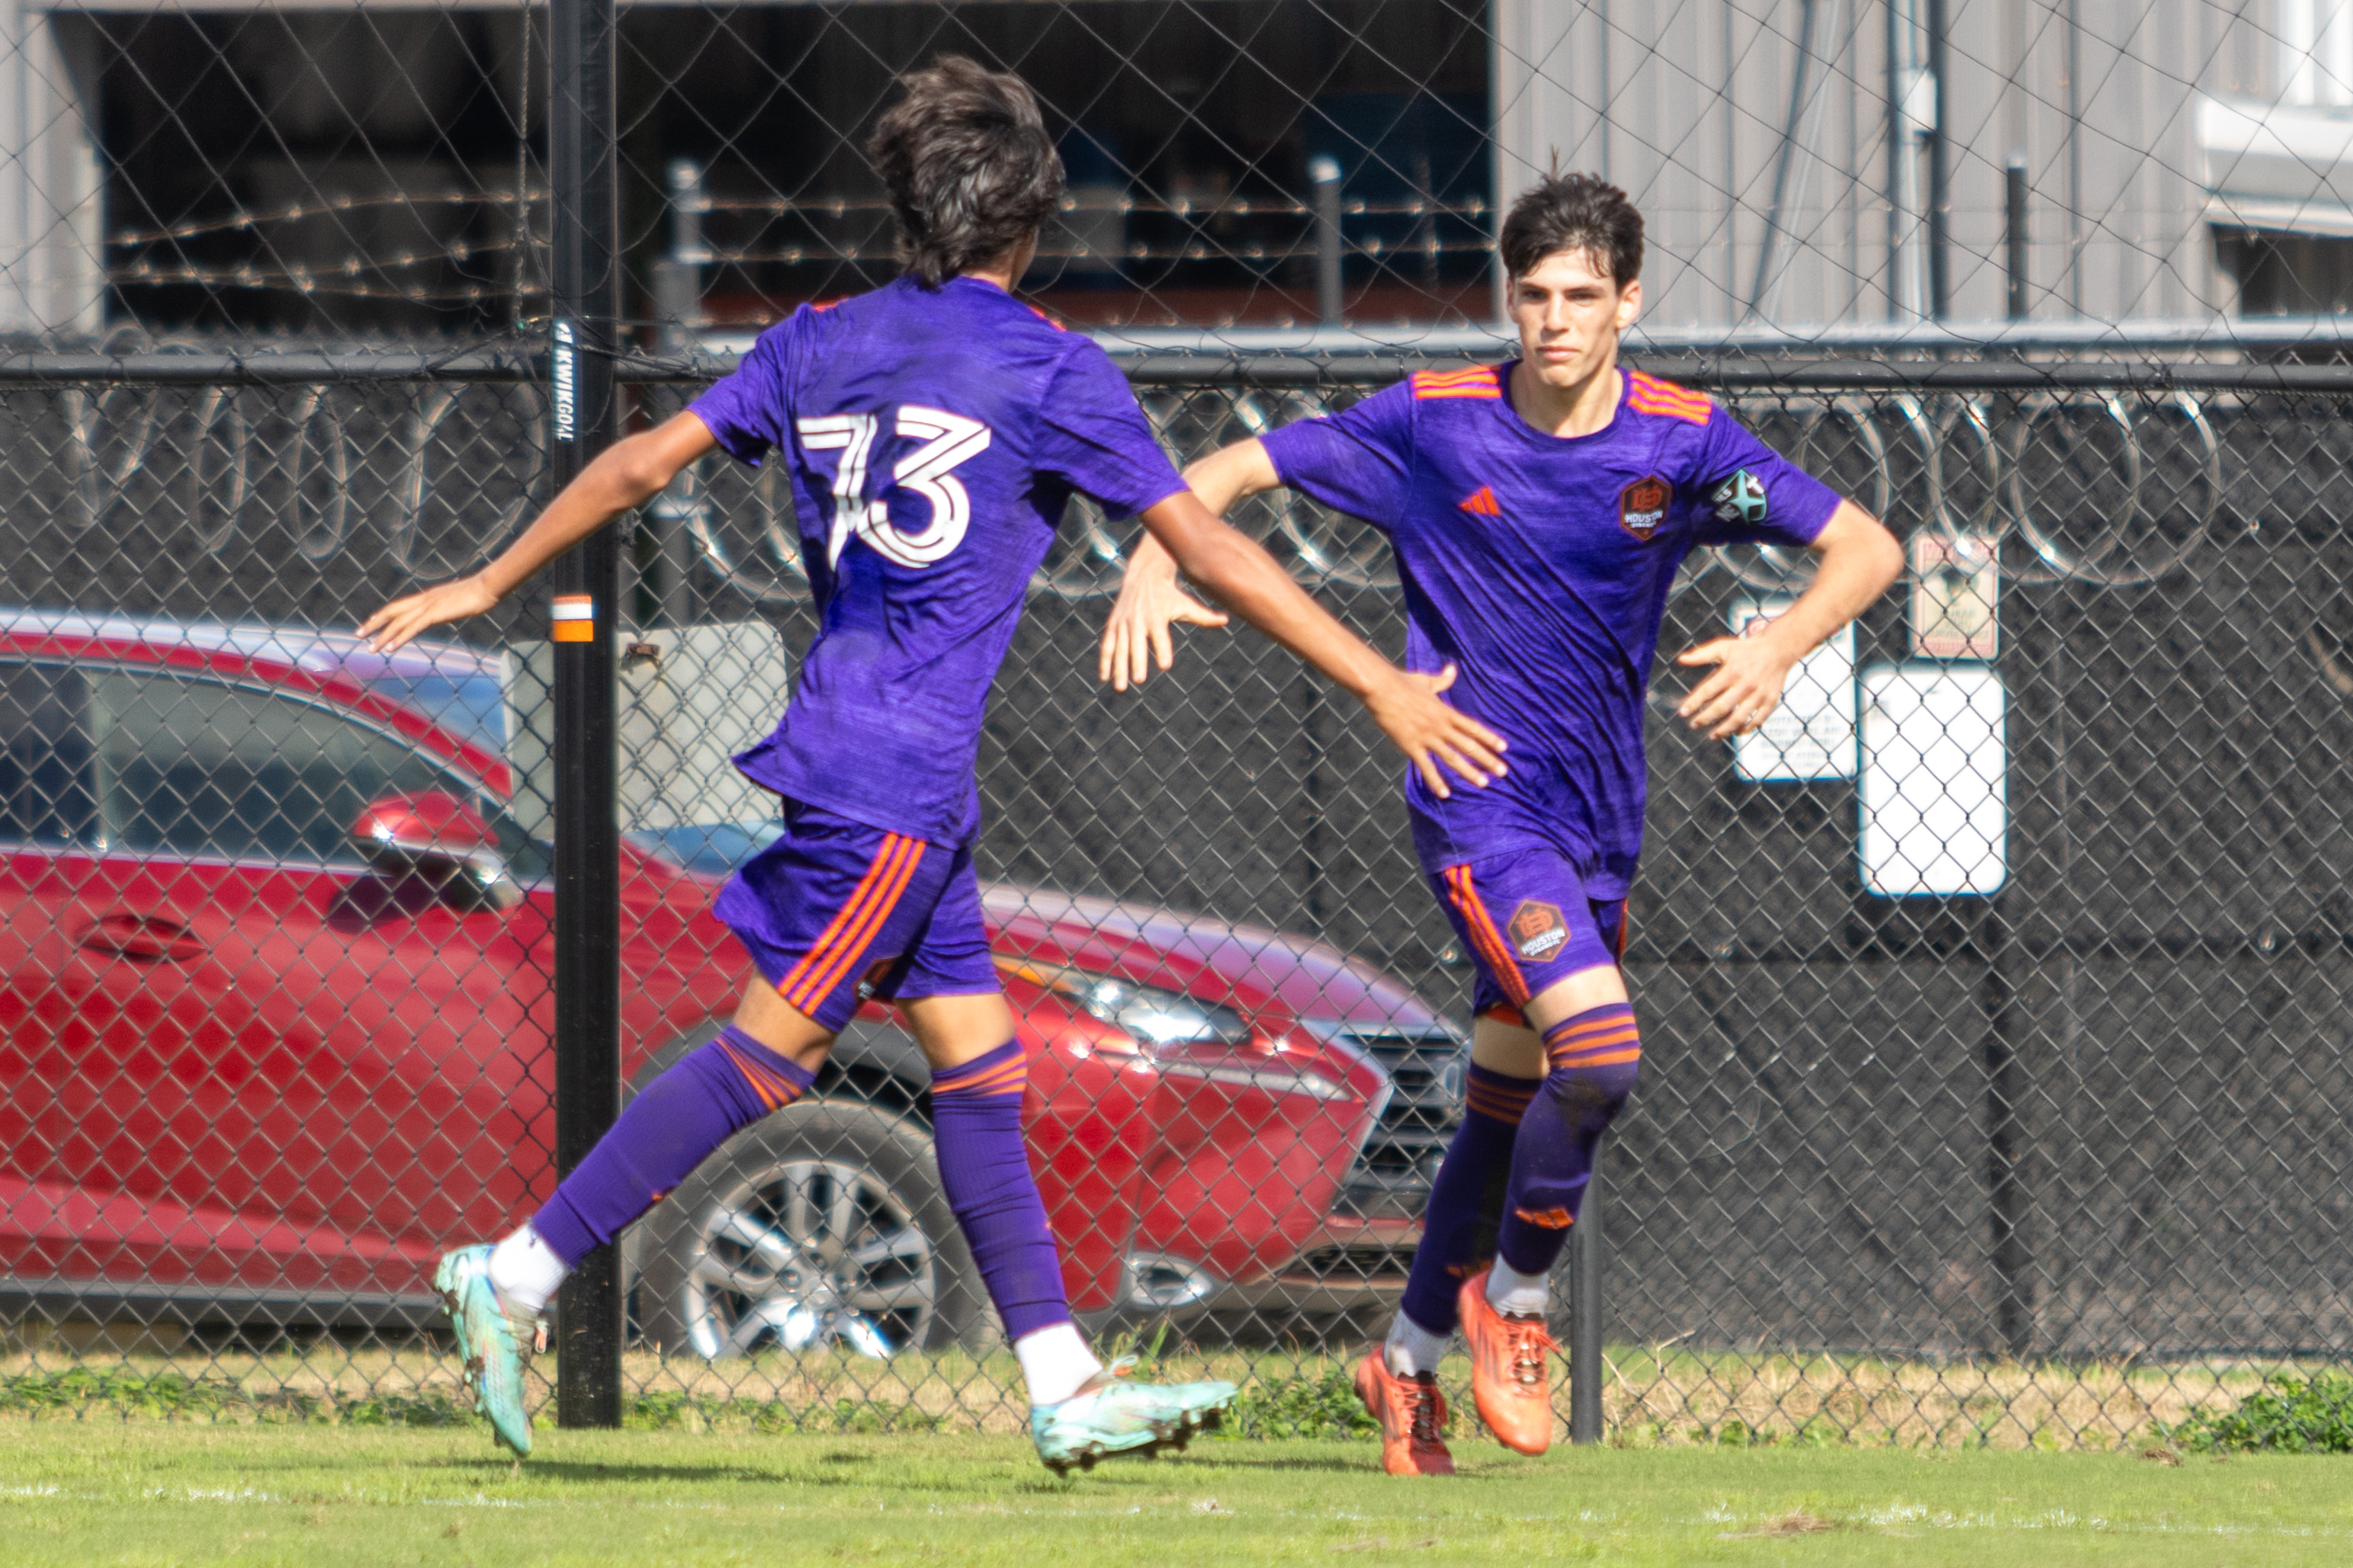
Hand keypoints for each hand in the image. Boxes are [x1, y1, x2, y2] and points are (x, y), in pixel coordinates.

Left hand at [358, 575, 499, 655]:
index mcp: (427, 596)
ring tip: (371, 648)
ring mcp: (428, 606)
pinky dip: (399, 638)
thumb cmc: (479, 593)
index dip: (383, 615)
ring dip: (382, 636)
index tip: (370, 623)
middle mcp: (423, 600)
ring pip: (398, 622)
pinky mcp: (435, 614)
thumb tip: (449, 609)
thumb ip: (449, 605)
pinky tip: (390, 648)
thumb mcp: (458, 601)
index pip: (398, 606)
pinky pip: (412, 628)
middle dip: (373, 624)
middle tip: (358, 635)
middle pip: (391, 612)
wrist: (486, 587)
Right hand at [1097, 539, 1228, 690]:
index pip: (1160, 636)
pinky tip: (1104, 677)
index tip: (1164, 666)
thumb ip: (1204, 616)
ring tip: (1120, 688)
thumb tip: (1226, 620)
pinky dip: (1104, 661)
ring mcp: (1123, 623)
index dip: (1162, 650)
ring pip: (1119, 648)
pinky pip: (1107, 645)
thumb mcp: (1186, 604)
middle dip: (1137, 662)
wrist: (1144, 575)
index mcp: (1156, 617)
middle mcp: (1138, 620)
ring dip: (1118, 667)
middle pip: (1137, 644)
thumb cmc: (1169, 594)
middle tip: (1140, 680)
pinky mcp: (1113, 624)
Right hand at [1362, 664, 1508, 798]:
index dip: (1489, 738)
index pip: (1473, 727)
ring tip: (1483, 783)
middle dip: (1487, 759)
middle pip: (1469, 745)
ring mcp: (1427, 737)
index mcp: (1445, 712)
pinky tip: (1445, 794)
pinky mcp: (1411, 745)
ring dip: (1469, 772)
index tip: (1503, 748)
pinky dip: (1436, 781)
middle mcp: (1440, 726)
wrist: (1381, 688)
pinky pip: (1426, 766)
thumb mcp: (1426, 681)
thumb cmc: (1402, 682)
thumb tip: (1452, 669)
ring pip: (1453, 758)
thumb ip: (1442, 680)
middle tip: (1503, 772)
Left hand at [1674, 626, 1799, 739]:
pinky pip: (1758, 720)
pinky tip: (1735, 731)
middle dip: (1705, 719)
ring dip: (1724, 729)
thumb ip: (1702, 655)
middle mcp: (1745, 684)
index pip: (1708, 690)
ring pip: (1739, 717)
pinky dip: (1746, 728)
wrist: (1777, 649)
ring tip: (1712, 735)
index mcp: (1732, 671)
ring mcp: (1759, 694)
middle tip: (1694, 725)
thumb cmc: (1745, 650)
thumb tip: (1681, 660)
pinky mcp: (1770, 700)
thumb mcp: (1723, 648)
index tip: (1683, 713)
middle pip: (1722, 707)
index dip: (1694, 703)